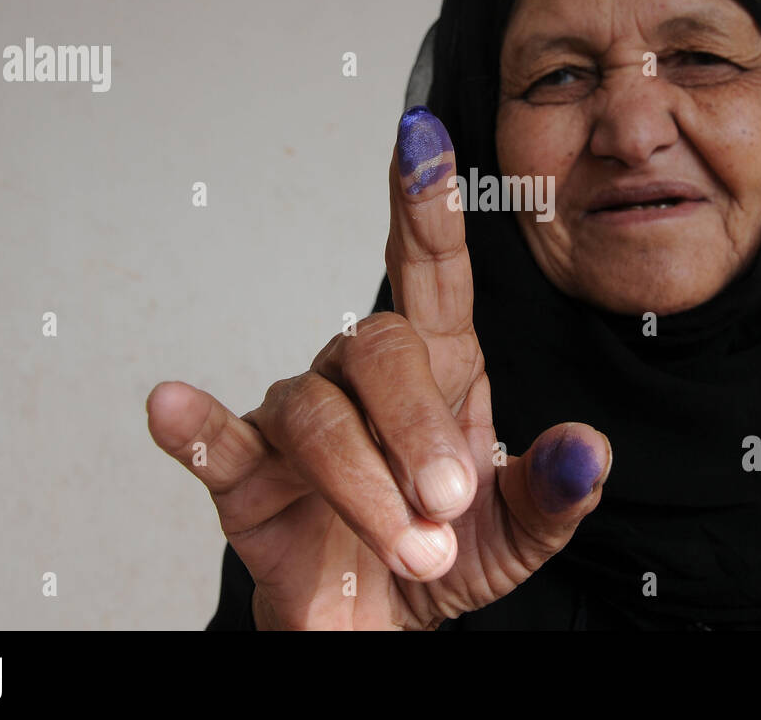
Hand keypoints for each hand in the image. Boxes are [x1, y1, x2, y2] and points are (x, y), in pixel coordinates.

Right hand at [147, 106, 611, 628]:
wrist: (380, 626)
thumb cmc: (445, 557)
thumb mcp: (520, 530)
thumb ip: (553, 491)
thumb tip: (588, 450)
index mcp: (439, 370)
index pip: (431, 270)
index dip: (425, 204)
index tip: (421, 134)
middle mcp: (362, 379)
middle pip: (378, 347)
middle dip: (416, 426)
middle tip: (447, 504)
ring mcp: (299, 424)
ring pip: (318, 415)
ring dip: (365, 485)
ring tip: (411, 550)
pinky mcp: (247, 481)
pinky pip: (217, 444)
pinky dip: (195, 429)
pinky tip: (172, 407)